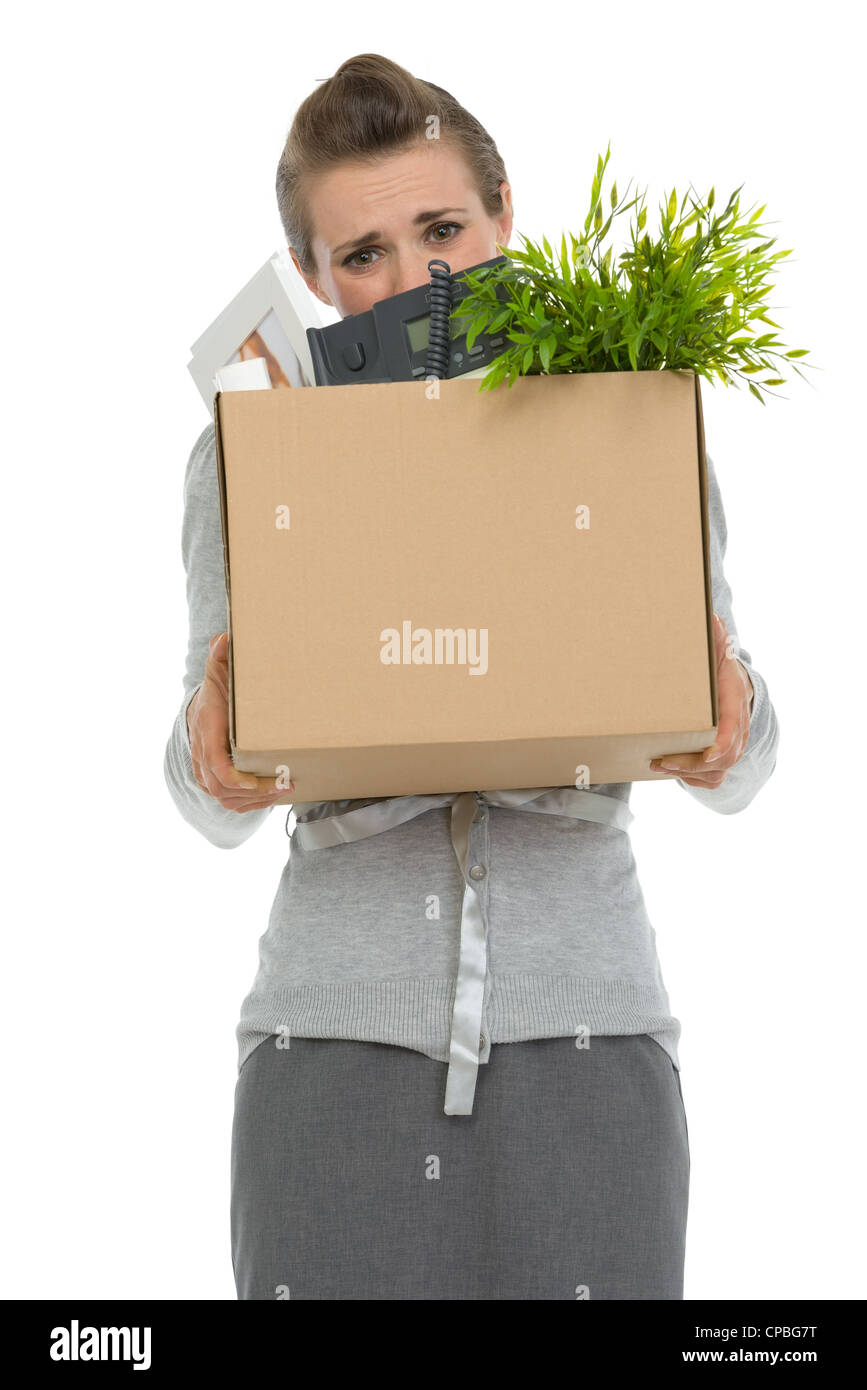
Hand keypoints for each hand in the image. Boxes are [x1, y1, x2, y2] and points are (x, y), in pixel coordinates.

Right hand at [186, 633, 294, 809]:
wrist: (198, 712)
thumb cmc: (215, 693)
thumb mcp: (218, 672)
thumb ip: (220, 657)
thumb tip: (224, 638)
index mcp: (207, 730)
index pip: (215, 763)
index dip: (235, 777)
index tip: (257, 781)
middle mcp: (202, 755)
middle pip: (221, 788)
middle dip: (254, 792)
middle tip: (284, 786)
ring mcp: (204, 771)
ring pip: (224, 799)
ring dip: (255, 801)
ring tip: (282, 792)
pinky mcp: (211, 782)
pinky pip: (227, 802)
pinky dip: (248, 805)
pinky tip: (269, 798)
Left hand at [649, 613, 753, 788]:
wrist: (737, 686)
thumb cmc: (720, 668)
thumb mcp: (717, 650)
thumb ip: (714, 636)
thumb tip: (710, 618)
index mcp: (736, 702)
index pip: (733, 730)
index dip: (720, 745)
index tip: (703, 754)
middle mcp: (740, 729)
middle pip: (724, 758)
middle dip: (692, 764)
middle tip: (661, 760)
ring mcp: (735, 746)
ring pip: (719, 772)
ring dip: (689, 774)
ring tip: (658, 765)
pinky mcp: (725, 758)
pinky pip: (714, 779)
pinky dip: (695, 781)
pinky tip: (672, 772)